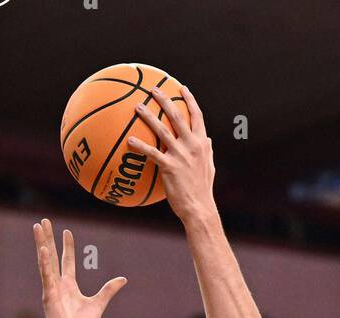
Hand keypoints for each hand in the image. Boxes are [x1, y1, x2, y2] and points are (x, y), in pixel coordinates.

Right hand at [34, 219, 126, 317]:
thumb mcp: (98, 304)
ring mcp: (51, 289)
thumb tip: (123, 279)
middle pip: (52, 256)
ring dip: (41, 243)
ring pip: (45, 261)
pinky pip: (46, 276)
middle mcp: (58, 285)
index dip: (67, 246)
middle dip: (48, 238)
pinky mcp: (48, 296)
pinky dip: (44, 263)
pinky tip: (42, 250)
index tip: (66, 231)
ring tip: (37, 226)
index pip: (67, 261)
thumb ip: (108, 290)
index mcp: (69, 286)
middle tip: (43, 221)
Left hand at [128, 85, 214, 223]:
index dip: (189, 100)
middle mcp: (192, 145)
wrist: (199, 208)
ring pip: (162, 130)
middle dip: (165, 99)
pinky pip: (151, 153)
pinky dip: (139, 146)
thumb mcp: (210, 168)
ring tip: (137, 107)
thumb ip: (208, 151)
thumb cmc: (203, 190)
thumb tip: (208, 138)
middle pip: (177, 116)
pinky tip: (129, 141)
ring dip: (148, 116)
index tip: (181, 88)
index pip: (197, 116)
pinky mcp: (169, 167)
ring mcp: (180, 155)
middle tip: (153, 89)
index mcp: (202, 143)